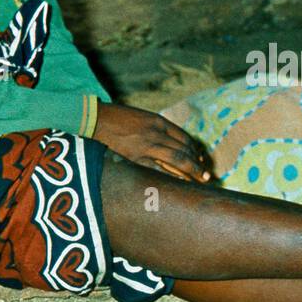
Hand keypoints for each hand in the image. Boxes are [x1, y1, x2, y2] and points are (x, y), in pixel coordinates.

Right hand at [90, 103, 212, 182]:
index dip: (194, 152)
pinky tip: (177, 183)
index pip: (184, 138)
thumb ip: (156, 129)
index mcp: (158, 122)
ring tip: (198, 181)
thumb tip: (170, 146)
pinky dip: (170, 176)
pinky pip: (158, 169)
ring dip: (190, 172)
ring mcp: (145, 146)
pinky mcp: (134, 157)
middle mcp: (155, 133)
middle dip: (197, 165)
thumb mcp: (140, 118)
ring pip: (176, 160)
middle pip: (183, 150)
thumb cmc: (117, 119)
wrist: (95, 119)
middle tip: (206, 177)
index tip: (200, 161)